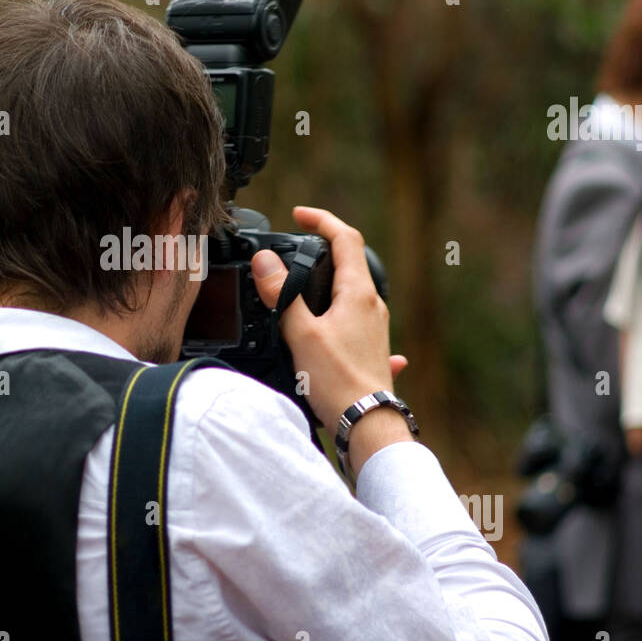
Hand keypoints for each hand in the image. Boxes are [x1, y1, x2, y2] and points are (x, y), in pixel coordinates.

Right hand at [251, 206, 409, 446]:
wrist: (368, 425)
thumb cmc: (338, 382)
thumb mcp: (301, 334)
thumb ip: (282, 295)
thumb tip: (266, 261)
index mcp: (359, 293)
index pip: (345, 238)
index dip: (321, 220)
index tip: (298, 216)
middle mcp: (373, 306)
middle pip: (351, 263)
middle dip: (324, 250)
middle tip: (297, 248)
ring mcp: (375, 329)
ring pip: (353, 292)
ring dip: (330, 282)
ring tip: (303, 285)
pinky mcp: (370, 350)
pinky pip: (355, 322)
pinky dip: (338, 314)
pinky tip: (332, 328)